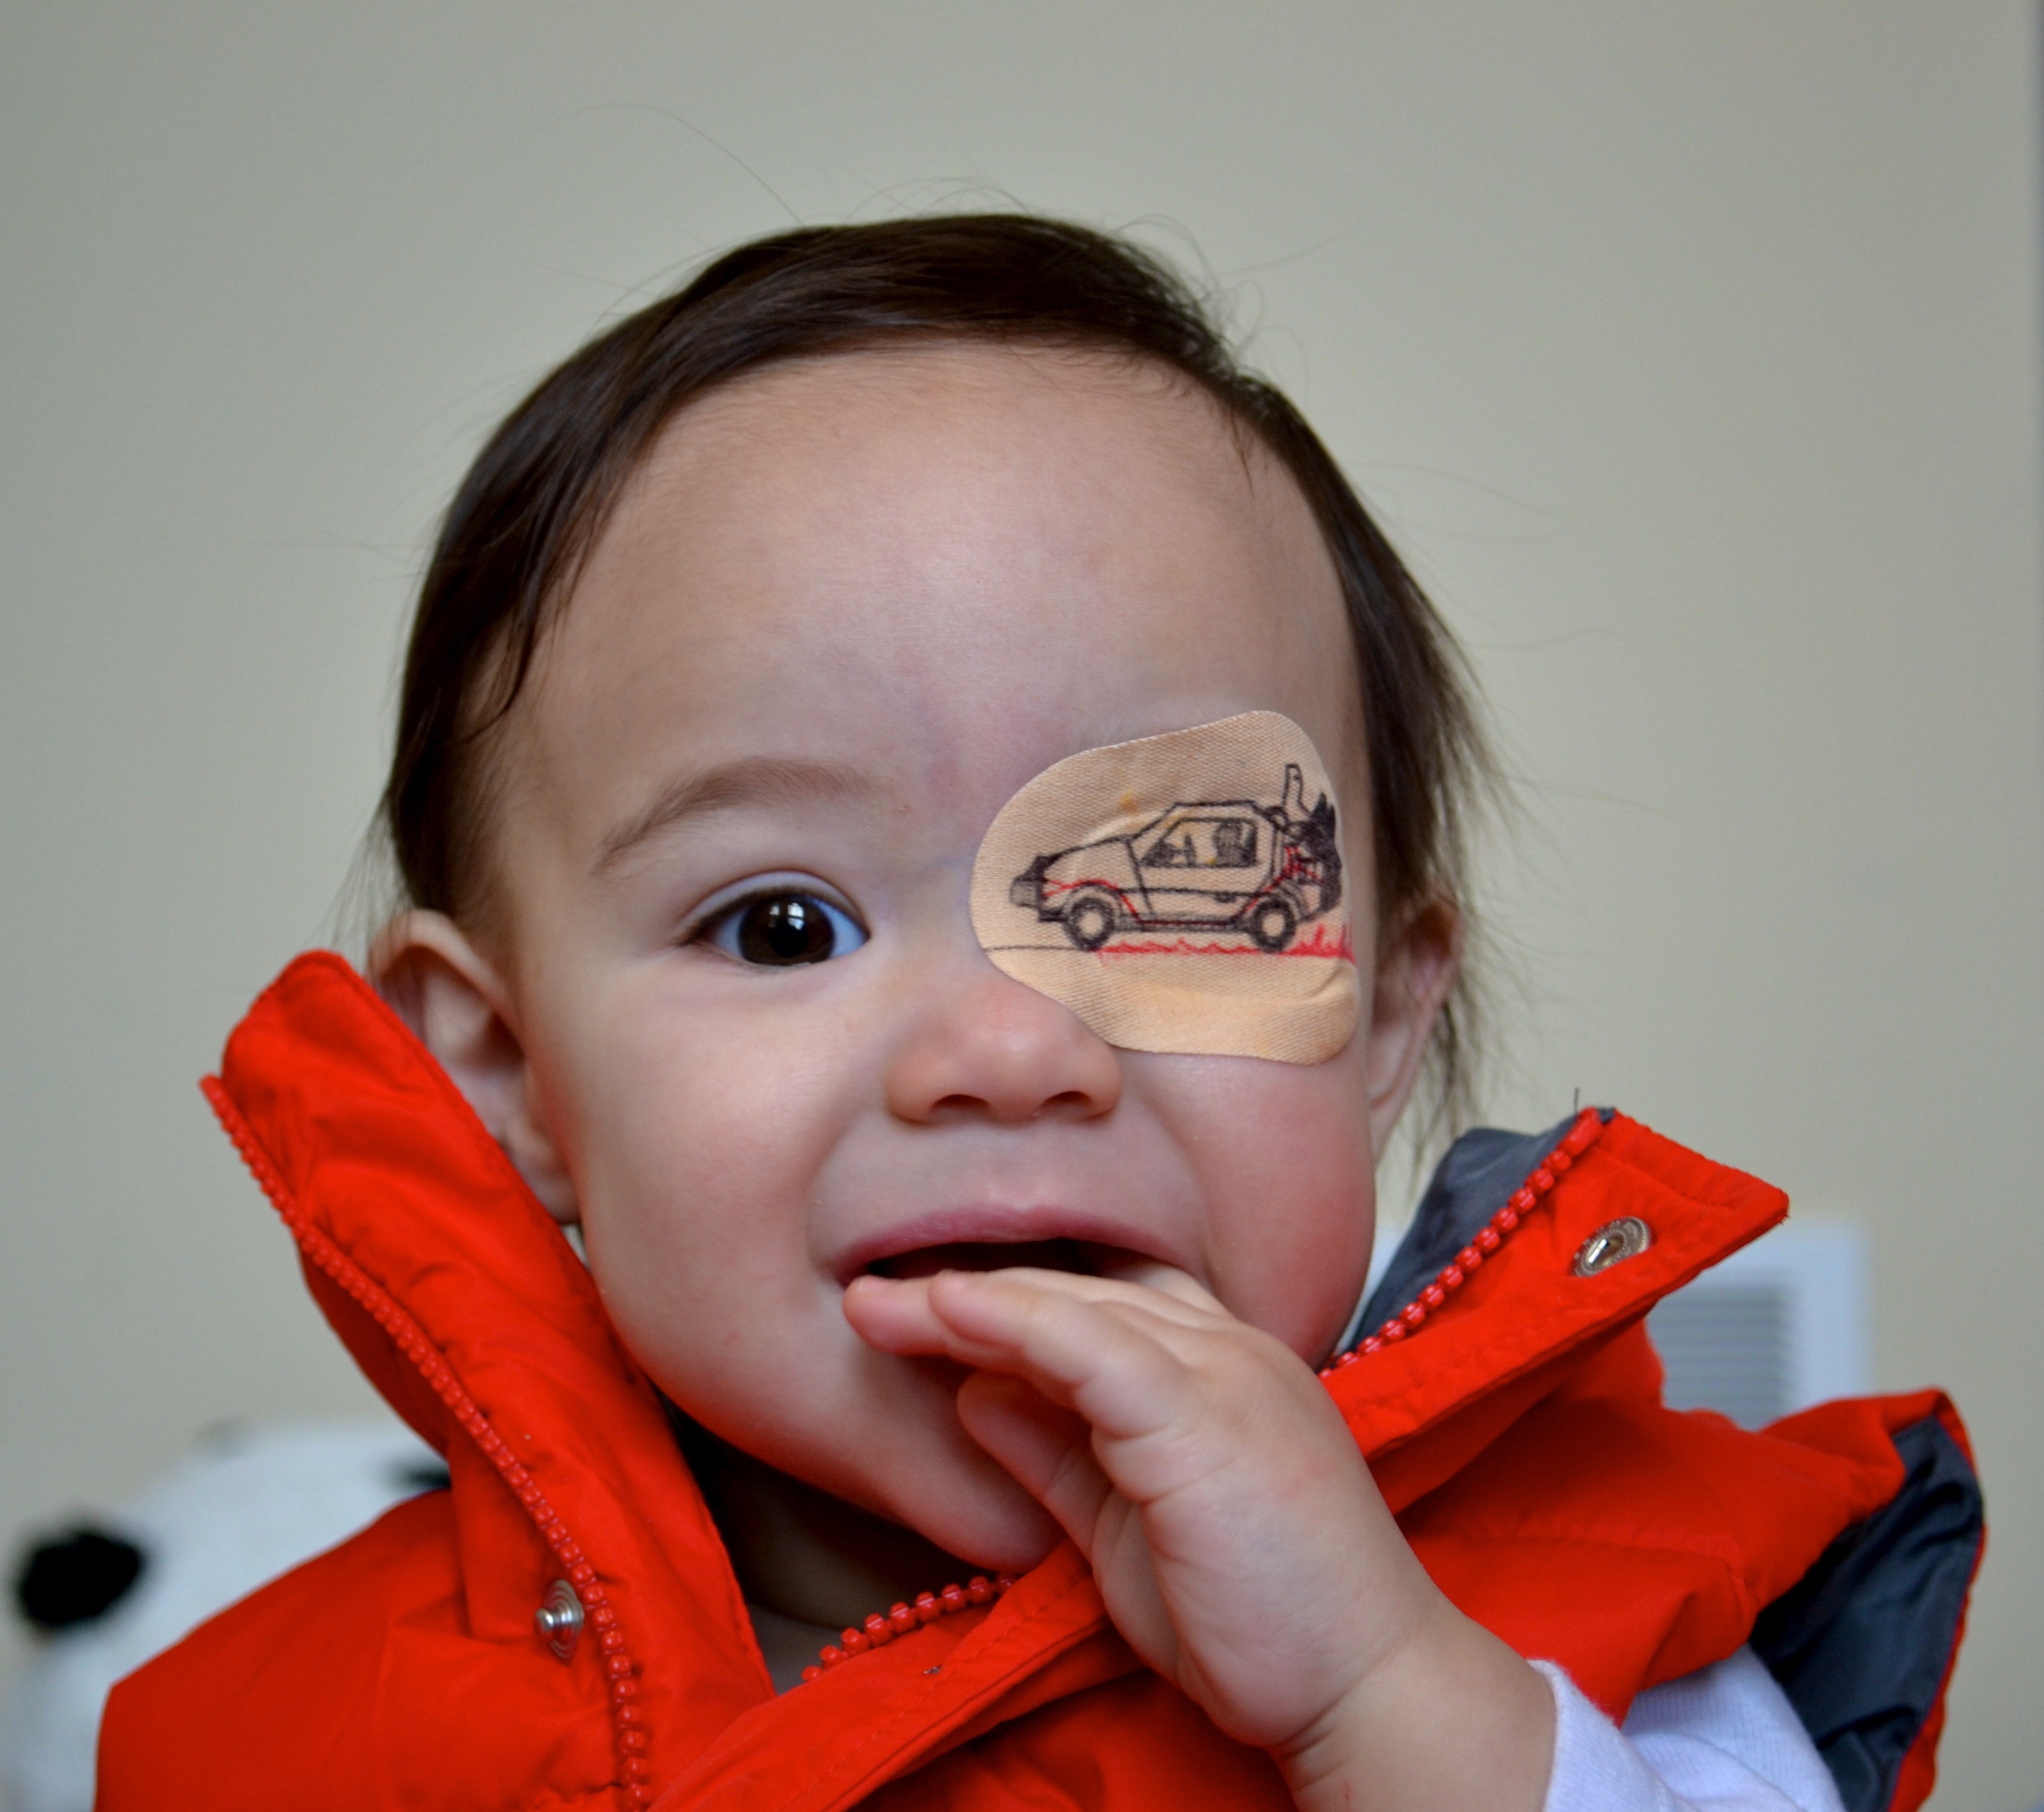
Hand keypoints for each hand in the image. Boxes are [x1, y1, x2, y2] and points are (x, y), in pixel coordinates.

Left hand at [842, 1263, 1552, 1810]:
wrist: (1365, 1686)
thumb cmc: (1260, 1618)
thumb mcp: (1126, 1527)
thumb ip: (1057, 1453)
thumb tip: (976, 1396)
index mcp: (1221, 1367)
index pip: (1100, 1305)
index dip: (1009, 1302)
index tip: (922, 1312)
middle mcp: (1227, 1348)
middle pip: (1076, 1292)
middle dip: (966, 1291)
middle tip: (870, 1297)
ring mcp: (1222, 1372)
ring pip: (1072, 1306)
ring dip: (964, 1300)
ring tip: (874, 1303)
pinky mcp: (1203, 1414)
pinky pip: (1088, 1347)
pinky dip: (1009, 1324)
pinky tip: (944, 1313)